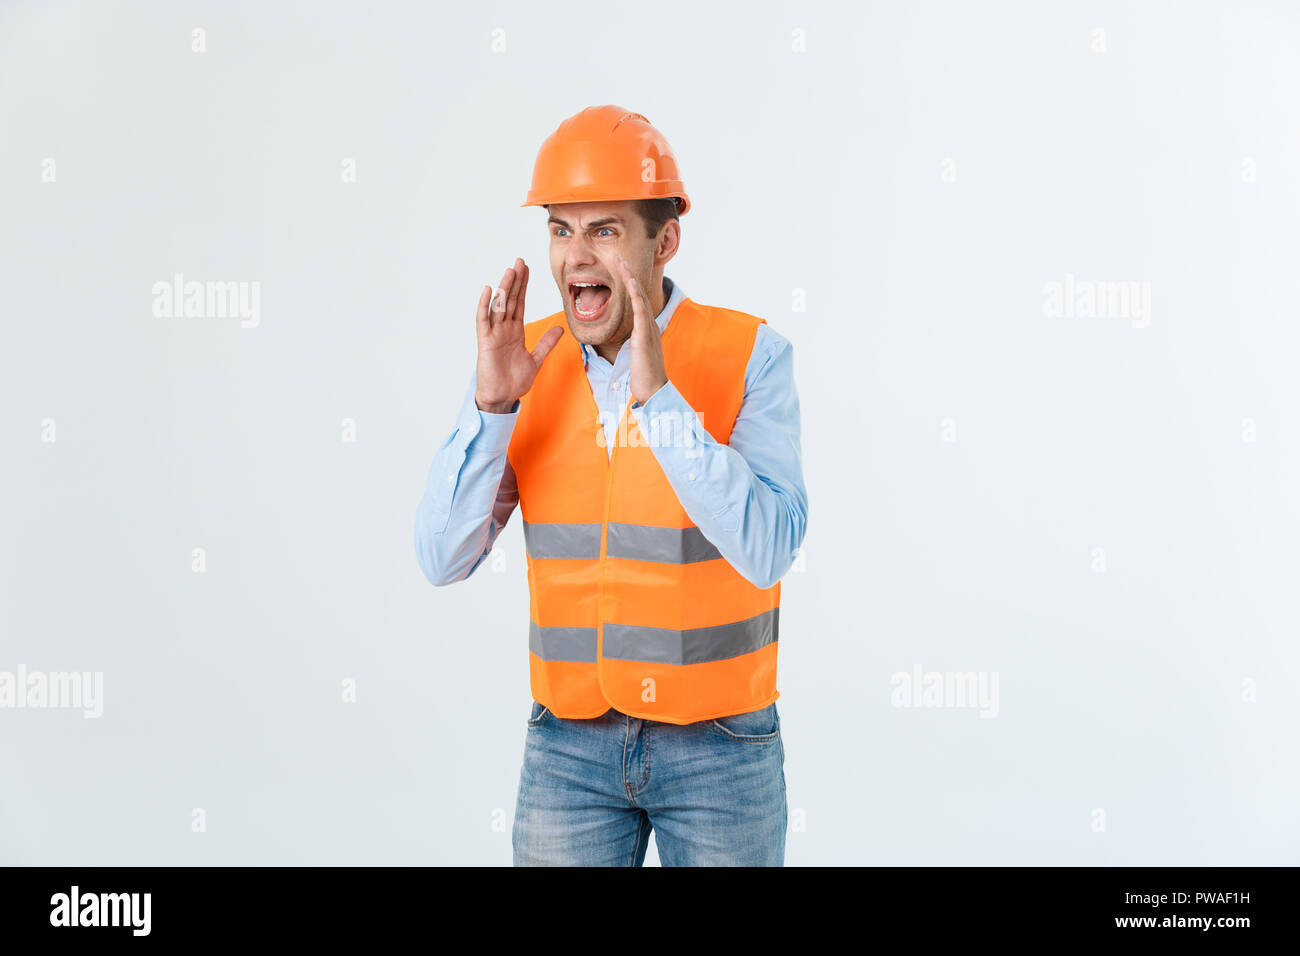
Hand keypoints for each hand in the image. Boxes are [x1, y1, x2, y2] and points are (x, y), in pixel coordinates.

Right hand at [474, 257, 563, 412]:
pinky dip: (485, 305)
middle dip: (515, 280)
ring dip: (504, 288)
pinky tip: (489, 291)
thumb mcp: (536, 359)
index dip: (523, 286)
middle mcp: (504, 329)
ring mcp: (494, 334)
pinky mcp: (486, 342)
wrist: (502, 397)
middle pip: (511, 300)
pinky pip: (484, 320)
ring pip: (499, 306)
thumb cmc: (514, 380)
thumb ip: (547, 343)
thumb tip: (561, 328)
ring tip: (510, 271)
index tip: (527, 269)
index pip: (520, 303)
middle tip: (520, 261)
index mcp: (515, 331)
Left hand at [616, 254, 667, 405]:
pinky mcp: (645, 335)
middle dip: (629, 275)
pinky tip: (629, 281)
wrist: (654, 392)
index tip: (621, 271)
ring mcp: (648, 329)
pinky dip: (635, 294)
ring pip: (640, 297)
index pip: (637, 302)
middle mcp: (649, 325)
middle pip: (639, 294)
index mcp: (645, 329)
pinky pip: (640, 310)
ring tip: (621, 262)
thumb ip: (632, 345)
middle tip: (620, 257)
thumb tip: (626, 342)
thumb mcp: (635, 356)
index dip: (630, 285)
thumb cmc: (644, 377)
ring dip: (630, 278)